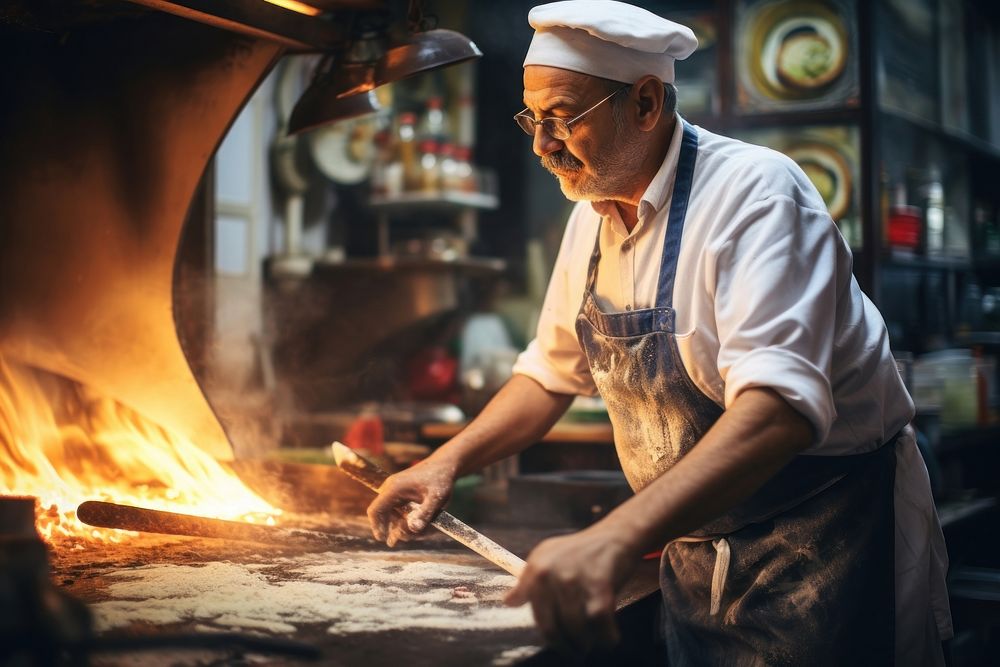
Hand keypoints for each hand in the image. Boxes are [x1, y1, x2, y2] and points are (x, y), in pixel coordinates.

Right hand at [366, 458, 454, 546]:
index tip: (382, 539)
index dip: (376, 526)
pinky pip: (398, 509)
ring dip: (402, 523)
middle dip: (395, 527)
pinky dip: (407, 518)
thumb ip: (425, 514)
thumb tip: (413, 529)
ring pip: (392, 513)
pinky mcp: (401, 493)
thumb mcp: (436, 498)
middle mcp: (391, 488)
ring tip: (423, 525)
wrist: (444, 465)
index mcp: (394, 488)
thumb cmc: (440, 479)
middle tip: (412, 535)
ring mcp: (395, 490)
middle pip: (383, 514)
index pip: (375, 510)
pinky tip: (421, 521)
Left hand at [504, 525, 638, 653]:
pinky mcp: (600, 586)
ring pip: (576, 629)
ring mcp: (574, 580)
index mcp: (536, 569)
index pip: (537, 617)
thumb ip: (527, 582)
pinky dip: (606, 638)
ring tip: (590, 645)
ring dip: (585, 644)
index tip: (559, 644)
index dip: (550, 637)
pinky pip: (600, 624)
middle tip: (575, 653)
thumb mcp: (546, 558)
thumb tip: (508, 602)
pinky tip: (608, 639)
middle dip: (566, 647)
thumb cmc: (579, 551)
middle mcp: (551, 574)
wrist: (614, 536)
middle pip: (553, 628)